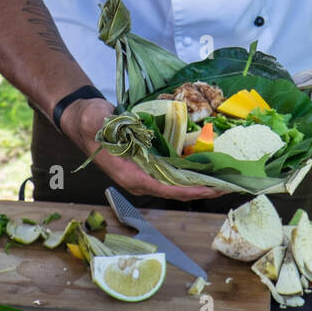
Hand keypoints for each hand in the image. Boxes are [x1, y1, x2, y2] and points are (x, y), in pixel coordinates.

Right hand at [61, 97, 227, 201]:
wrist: (84, 120)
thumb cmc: (89, 121)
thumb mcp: (96, 120)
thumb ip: (109, 125)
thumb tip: (124, 126)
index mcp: (129, 174)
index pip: (163, 188)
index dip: (187, 190)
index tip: (208, 189)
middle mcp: (139, 178)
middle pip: (174, 190)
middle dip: (200, 189)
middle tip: (228, 185)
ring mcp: (144, 172)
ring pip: (175, 183)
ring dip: (198, 182)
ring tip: (223, 179)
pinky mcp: (147, 163)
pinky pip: (171, 172)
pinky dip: (189, 170)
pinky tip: (205, 165)